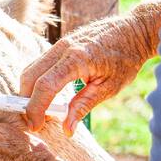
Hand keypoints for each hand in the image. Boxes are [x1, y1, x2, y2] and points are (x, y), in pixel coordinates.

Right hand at [20, 0, 160, 132]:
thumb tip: (67, 129)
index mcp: (77, 59)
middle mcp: (63, 48)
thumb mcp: (110, 87)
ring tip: (41, 111)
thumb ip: (84, 106)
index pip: (45, 86)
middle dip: (27, 102)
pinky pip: (40, 64)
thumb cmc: (126, 59)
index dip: (36, 109)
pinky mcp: (61, 44)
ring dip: (30, 91)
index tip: (36, 127)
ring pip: (31, 69)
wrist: (134, 30)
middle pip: (30, 77)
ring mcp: (60, 43)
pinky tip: (47, 96)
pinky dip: (37, 81)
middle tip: (35, 122)